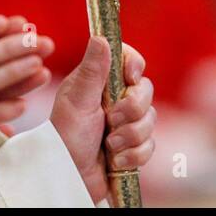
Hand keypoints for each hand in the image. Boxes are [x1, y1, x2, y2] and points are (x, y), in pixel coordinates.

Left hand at [49, 37, 155, 202]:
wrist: (68, 178)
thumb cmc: (65, 138)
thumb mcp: (76, 101)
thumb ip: (91, 71)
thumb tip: (100, 37)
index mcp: (98, 82)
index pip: (128, 60)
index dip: (134, 66)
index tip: (130, 78)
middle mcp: (115, 99)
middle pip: (146, 90)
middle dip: (132, 109)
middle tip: (112, 120)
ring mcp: (126, 123)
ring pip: (150, 120)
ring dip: (130, 136)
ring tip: (109, 145)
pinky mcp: (133, 146)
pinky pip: (150, 146)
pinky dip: (133, 155)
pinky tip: (115, 161)